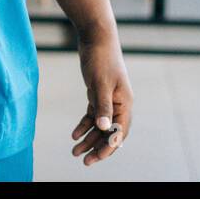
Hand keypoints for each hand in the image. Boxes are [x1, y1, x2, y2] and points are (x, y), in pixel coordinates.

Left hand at [71, 33, 131, 165]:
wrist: (96, 37)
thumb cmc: (101, 58)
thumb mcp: (100, 83)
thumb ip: (102, 106)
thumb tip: (104, 128)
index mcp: (125, 103)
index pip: (119, 132)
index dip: (108, 147)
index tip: (96, 158)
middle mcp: (119, 104)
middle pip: (109, 132)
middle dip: (97, 147)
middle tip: (84, 162)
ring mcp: (109, 99)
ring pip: (100, 125)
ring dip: (88, 139)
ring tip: (75, 151)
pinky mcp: (98, 94)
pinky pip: (93, 115)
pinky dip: (84, 125)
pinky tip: (74, 134)